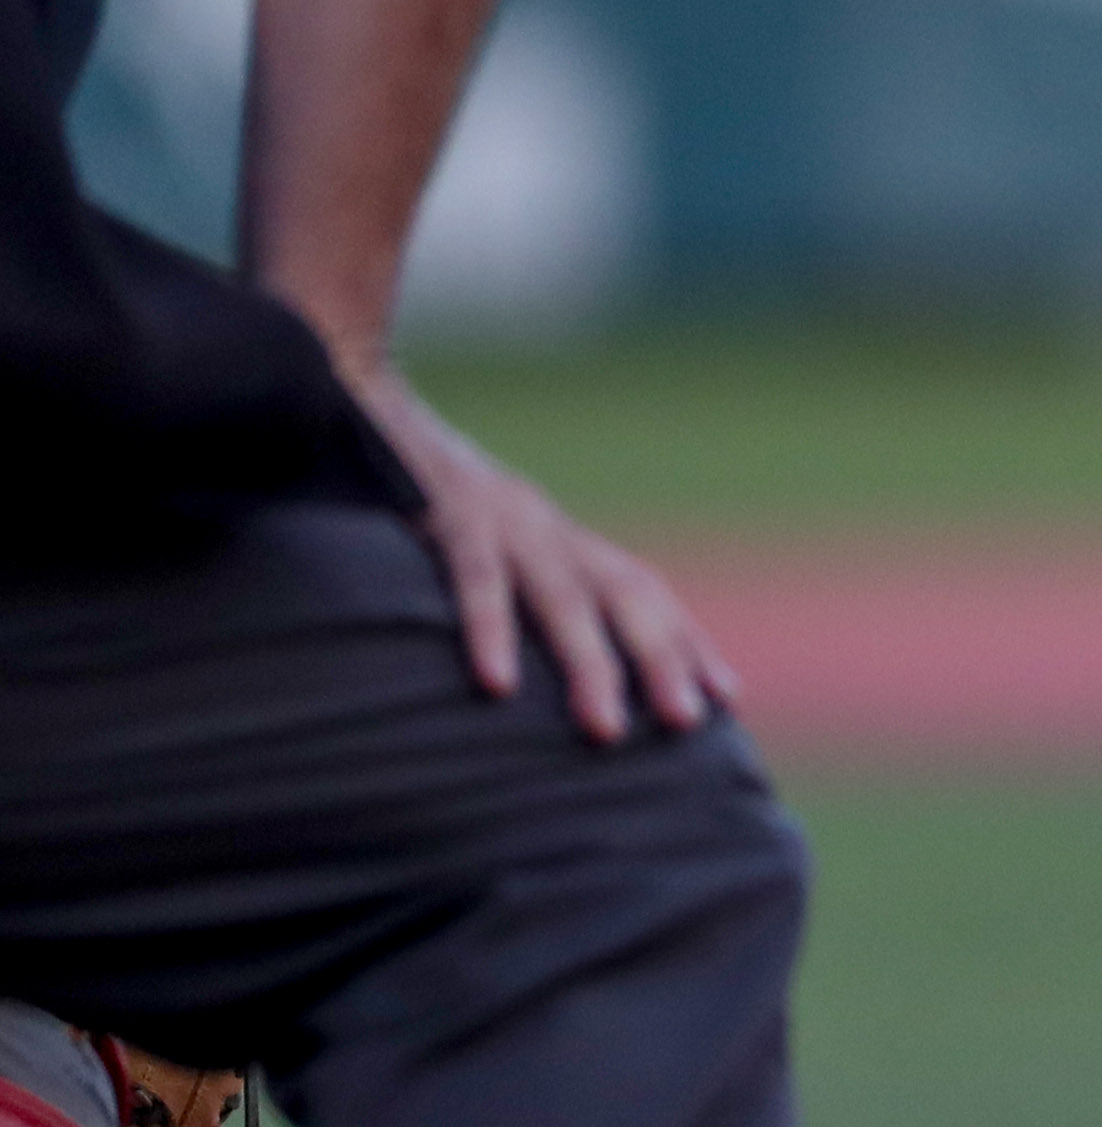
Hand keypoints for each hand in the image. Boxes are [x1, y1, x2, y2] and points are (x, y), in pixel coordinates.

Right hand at [349, 362, 736, 744]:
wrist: (351, 396)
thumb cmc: (408, 489)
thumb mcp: (478, 539)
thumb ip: (513, 587)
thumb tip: (523, 673)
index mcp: (556, 535)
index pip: (642, 588)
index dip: (685, 638)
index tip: (726, 695)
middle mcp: (545, 524)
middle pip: (624, 594)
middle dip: (662, 658)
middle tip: (688, 723)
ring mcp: (502, 516)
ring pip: (563, 596)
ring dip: (591, 663)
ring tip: (606, 730)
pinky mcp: (446, 510)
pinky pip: (475, 576)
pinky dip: (490, 629)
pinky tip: (497, 686)